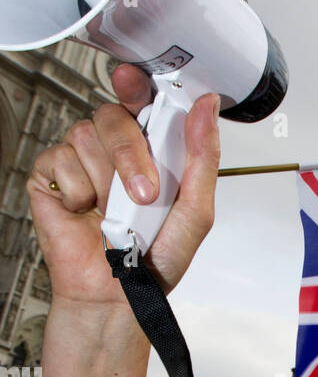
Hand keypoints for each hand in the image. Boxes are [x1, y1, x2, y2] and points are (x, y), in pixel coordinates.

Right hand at [26, 65, 219, 309]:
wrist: (117, 295)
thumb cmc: (155, 261)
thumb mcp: (196, 212)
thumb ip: (203, 157)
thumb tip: (206, 106)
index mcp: (150, 151)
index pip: (141, 100)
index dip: (136, 85)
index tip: (135, 81)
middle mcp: (114, 152)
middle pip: (113, 115)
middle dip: (129, 153)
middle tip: (143, 194)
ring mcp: (81, 162)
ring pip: (85, 134)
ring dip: (106, 179)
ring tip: (114, 213)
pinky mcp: (52, 176)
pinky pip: (60, 158)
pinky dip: (78, 190)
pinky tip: (86, 213)